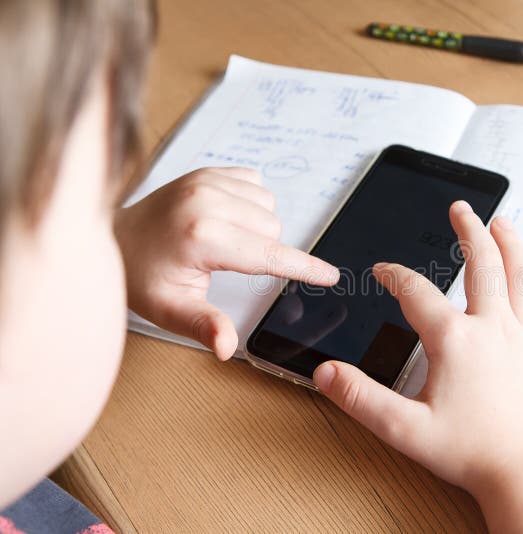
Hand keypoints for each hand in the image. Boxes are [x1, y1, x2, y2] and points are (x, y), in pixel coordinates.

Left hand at [115, 167, 338, 359]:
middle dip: (264, 251)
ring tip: (226, 241)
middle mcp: (208, 201)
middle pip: (274, 231)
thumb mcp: (170, 309)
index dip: (304, 268)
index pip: (271, 255)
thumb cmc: (142, 275)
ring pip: (269, 208)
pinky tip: (226, 217)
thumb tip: (228, 347)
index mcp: (203, 237)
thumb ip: (204, 326)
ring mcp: (208, 180)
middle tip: (229, 264)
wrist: (115, 236)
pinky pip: (257, 185)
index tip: (330, 276)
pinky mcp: (209, 170)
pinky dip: (251, 203)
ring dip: (258, 227)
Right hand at [313, 201, 522, 532]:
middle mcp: (492, 329)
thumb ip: (361, 398)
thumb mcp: (405, 428)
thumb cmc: (471, 453)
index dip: (395, 276)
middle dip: (468, 232)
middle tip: (461, 209)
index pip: (416, 293)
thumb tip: (325, 372)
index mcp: (454, 340)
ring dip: (511, 246)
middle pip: (481, 265)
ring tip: (502, 223)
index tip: (383, 270)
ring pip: (520, 279)